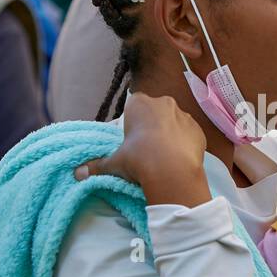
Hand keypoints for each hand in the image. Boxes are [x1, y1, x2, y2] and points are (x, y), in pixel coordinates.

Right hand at [74, 92, 209, 206]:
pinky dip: (184, 143)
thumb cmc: (139, 159)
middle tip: (146, 149)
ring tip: (163, 157)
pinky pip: (189, 134)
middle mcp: (163, 102)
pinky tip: (178, 158)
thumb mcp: (114, 163)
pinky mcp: (198, 129)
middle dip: (150, 125)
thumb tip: (77, 173)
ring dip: (169, 134)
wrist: (172, 171)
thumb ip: (96, 165)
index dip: (132, 122)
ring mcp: (184, 115)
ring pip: (173, 122)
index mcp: (140, 103)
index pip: (133, 105)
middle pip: (154, 112)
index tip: (131, 139)